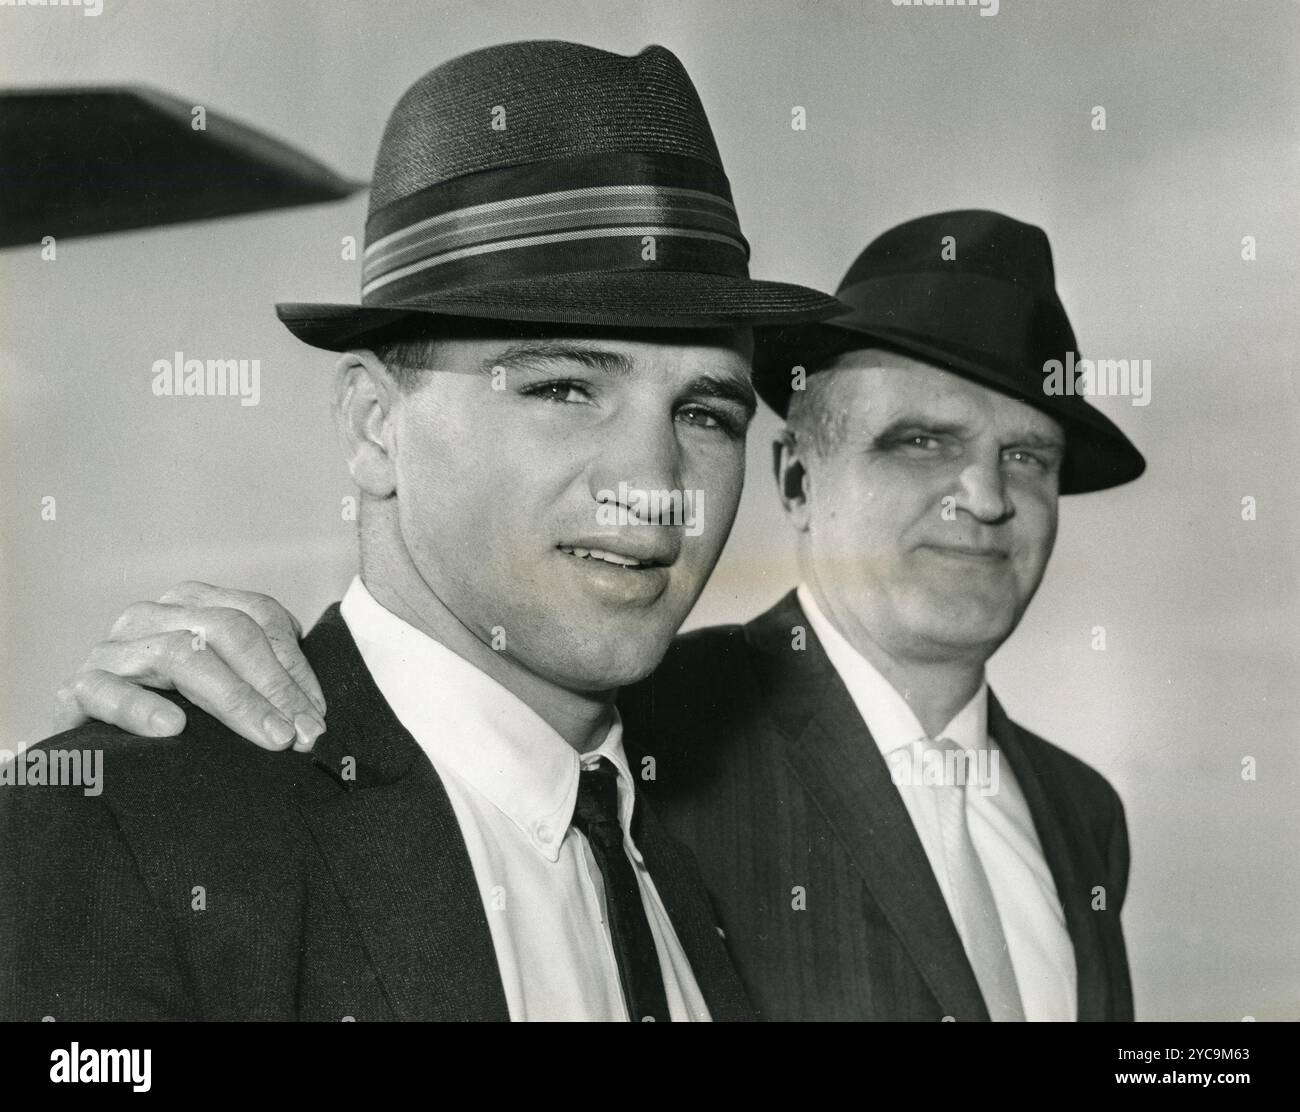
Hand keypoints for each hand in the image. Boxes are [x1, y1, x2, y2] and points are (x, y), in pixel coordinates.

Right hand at [54, 581, 325, 751]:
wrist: (98, 748)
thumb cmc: (174, 712)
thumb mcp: (224, 686)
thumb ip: (263, 679)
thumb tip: (314, 711)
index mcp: (194, 603)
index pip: (260, 615)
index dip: (296, 665)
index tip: (318, 713)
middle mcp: (153, 615)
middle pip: (228, 630)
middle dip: (274, 685)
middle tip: (302, 733)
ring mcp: (113, 648)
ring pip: (181, 654)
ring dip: (235, 700)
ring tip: (268, 736)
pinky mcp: (78, 687)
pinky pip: (107, 691)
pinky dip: (141, 708)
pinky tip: (173, 728)